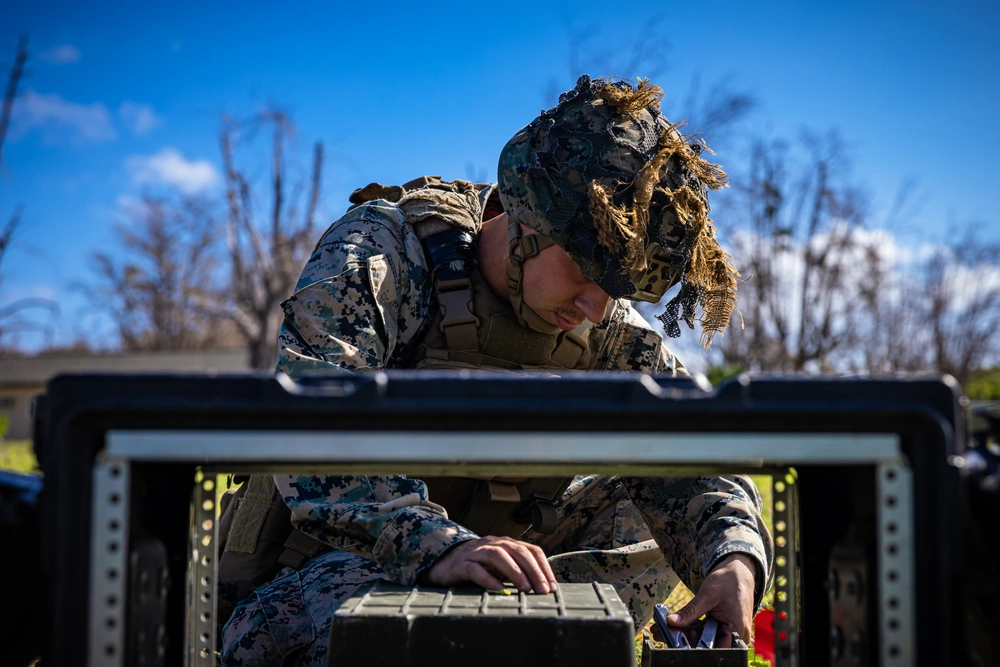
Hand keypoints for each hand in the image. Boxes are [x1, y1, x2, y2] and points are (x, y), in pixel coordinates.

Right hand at [425, 536, 557, 593]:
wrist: (445, 563)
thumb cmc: (478, 566)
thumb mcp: (501, 566)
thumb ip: (518, 571)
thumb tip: (542, 586)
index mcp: (506, 544)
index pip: (531, 550)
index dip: (543, 567)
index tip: (552, 586)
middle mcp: (493, 544)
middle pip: (517, 551)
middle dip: (533, 570)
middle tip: (542, 590)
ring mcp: (476, 552)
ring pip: (497, 556)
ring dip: (514, 571)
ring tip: (525, 588)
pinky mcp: (461, 564)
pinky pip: (475, 569)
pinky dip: (487, 578)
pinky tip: (498, 589)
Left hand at [666, 553, 756, 647]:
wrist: (738, 571)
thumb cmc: (728, 580)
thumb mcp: (707, 595)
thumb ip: (690, 611)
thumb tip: (670, 622)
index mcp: (736, 629)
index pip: (713, 646)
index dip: (693, 644)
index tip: (673, 639)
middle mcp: (736, 635)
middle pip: (707, 644)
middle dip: (684, 639)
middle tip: (662, 632)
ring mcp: (729, 632)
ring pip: (704, 638)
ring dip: (684, 634)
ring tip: (662, 628)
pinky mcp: (722, 628)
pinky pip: (705, 632)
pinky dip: (691, 628)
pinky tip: (674, 624)